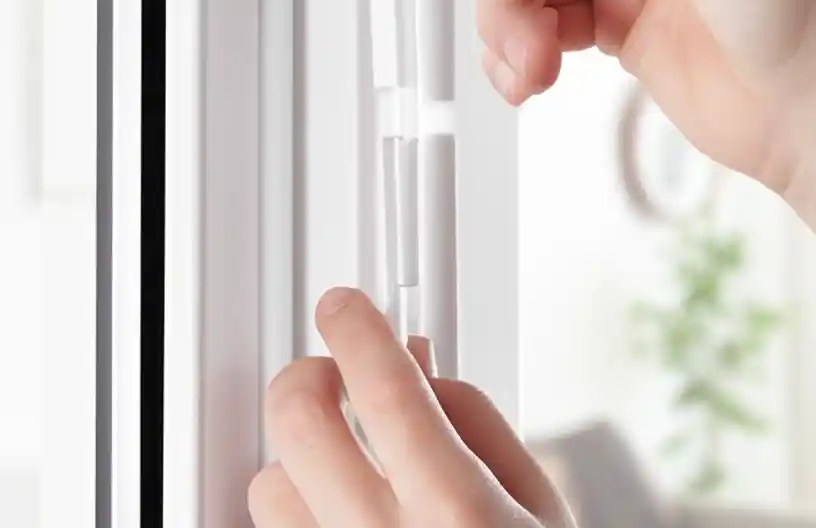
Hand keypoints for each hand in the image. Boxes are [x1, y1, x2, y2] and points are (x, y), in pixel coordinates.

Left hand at [249, 287, 575, 526]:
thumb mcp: (547, 513)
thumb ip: (483, 428)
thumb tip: (421, 369)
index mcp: (460, 514)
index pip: (385, 389)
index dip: (356, 329)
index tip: (344, 308)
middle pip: (299, 421)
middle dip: (308, 374)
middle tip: (333, 372)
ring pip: (268, 485)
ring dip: (299, 458)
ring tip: (345, 467)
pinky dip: (299, 515)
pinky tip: (342, 520)